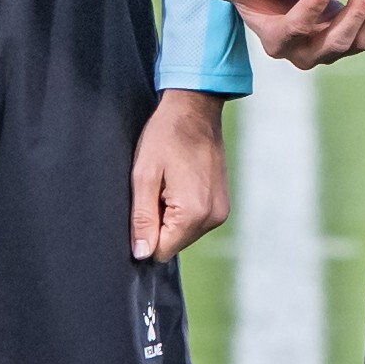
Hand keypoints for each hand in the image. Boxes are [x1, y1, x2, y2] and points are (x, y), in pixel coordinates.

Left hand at [130, 89, 229, 259]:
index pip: (161, 251)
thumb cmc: (166, 136)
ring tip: (170, 183)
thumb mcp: (144, 176)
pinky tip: (180, 183)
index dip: (145, 234)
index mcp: (192, 213)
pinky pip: (195, 221)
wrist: (195, 109)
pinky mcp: (223, 205)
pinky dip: (184, 209)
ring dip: (171, 215)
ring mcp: (221, 212)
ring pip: (184, 234)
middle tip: (157, 189)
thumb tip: (141, 253)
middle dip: (159, 224)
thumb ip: (142, 218)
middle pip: (174, 243)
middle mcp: (212, 218)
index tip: (145, 204)